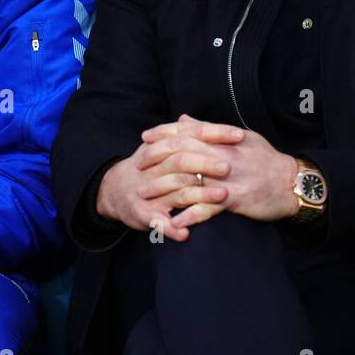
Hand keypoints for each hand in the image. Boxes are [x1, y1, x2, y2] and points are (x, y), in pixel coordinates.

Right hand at [96, 116, 240, 240]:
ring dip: (200, 194)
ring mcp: (150, 191)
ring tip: (222, 196)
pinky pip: (159, 223)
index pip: (190, 134)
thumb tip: (205, 120)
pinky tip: (186, 233)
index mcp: (162, 147)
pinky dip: (172, 228)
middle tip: (230, 166)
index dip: (215, 134)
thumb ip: (182, 134)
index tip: (240, 135)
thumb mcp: (160, 147)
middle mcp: (155, 167)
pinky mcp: (145, 214)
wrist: (114, 191)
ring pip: (176, 190)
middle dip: (207, 163)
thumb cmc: (146, 168)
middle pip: (182, 161)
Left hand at [140, 114, 299, 231]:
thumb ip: (210, 129)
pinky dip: (190, 215)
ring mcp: (229, 178)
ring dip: (166, 190)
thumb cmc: (266, 160)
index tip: (145, 138)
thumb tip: (184, 119)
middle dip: (157, 160)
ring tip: (147, 198)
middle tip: (137, 168)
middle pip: (183, 154)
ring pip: (191, 181)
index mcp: (224, 139)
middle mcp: (224, 155)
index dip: (164, 134)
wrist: (292, 183)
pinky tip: (174, 221)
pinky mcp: (236, 198)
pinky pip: (208, 207)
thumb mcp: (241, 137)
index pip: (188, 132)